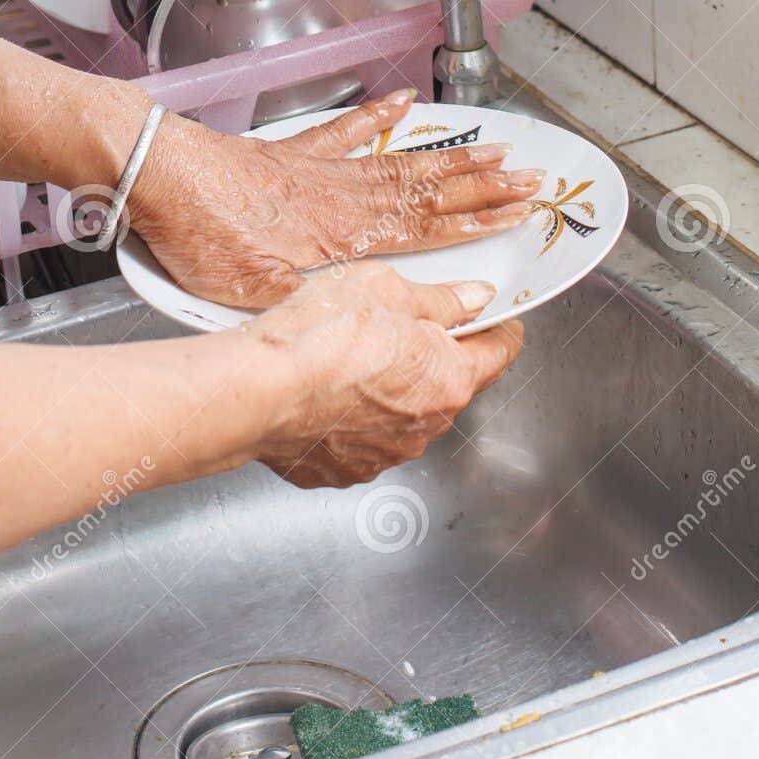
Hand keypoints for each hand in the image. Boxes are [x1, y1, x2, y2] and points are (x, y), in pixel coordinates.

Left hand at [131, 88, 541, 307]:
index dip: (476, 224)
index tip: (520, 214)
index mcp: (344, 235)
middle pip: (427, 190)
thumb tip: (365, 318)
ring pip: (399, 160)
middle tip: (530, 179)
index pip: (426, 228)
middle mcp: (343, 195)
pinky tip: (403, 104)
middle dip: (482, 188)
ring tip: (493, 147)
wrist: (159, 178)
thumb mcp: (259, 297)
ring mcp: (319, 168)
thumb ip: (317, 306)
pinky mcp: (290, 152)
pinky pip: (344, 130)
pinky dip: (377, 117)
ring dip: (449, 157)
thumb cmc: (202, 241)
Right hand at [245, 266, 523, 487]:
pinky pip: (362, 438)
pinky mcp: (345, 470)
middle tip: (399, 325)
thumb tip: (473, 299)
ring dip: (391, 390)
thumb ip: (440, 299)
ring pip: (405, 415)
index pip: (500, 351)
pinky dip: (352, 417)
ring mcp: (385, 455)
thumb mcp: (386, 289)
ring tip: (350, 357)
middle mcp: (426, 426)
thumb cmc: (319, 337)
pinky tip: (326, 391)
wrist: (258, 390)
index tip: (494, 318)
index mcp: (450, 378)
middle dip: (434, 358)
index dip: (498, 327)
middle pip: (450, 385)